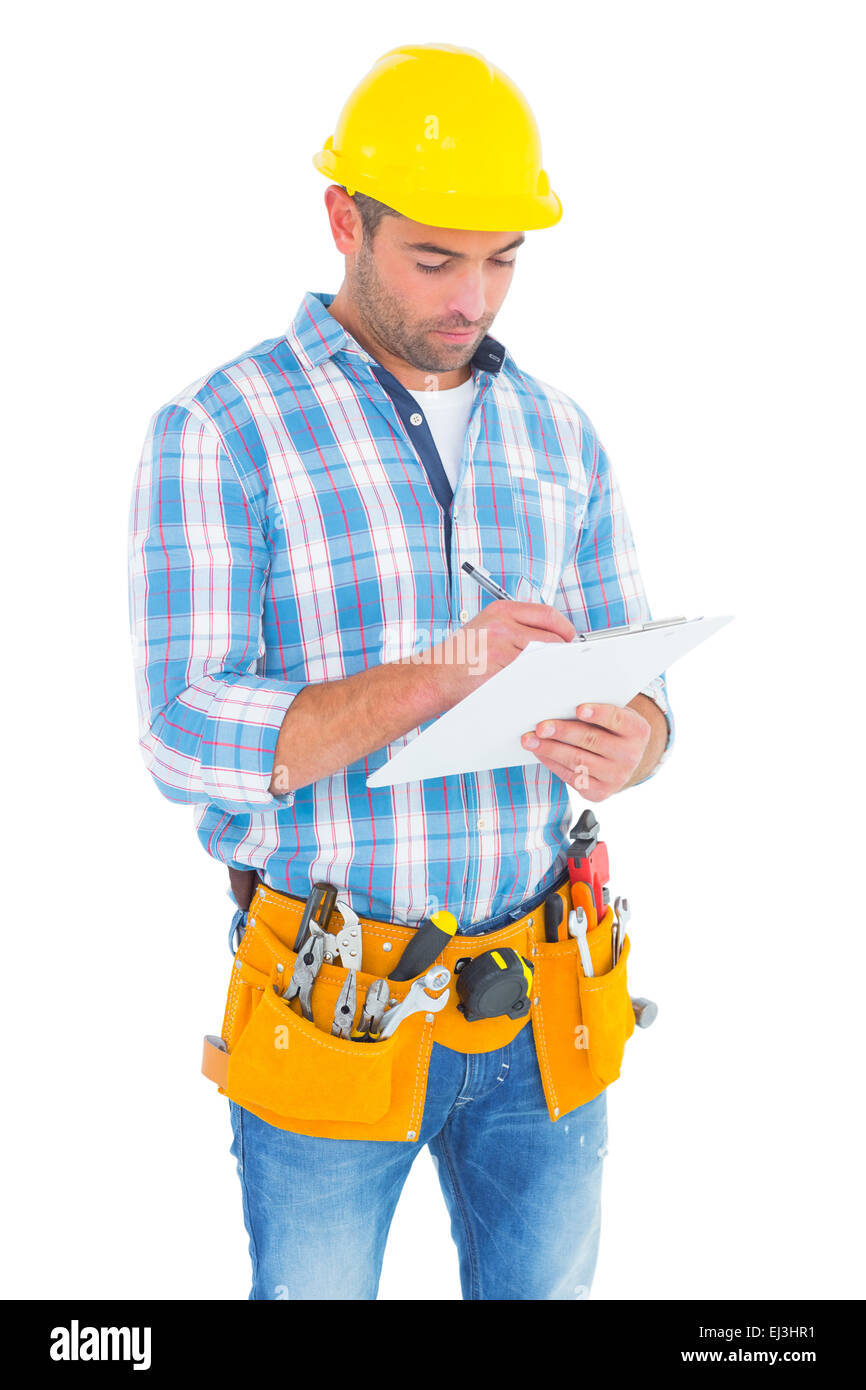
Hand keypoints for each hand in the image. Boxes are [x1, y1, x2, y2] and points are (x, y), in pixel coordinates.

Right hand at [423, 600, 575, 708]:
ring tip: (545, 675)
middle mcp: (502, 626)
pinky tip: (532, 686)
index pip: (547, 614)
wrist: (433, 677)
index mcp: (501, 611)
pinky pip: (530, 678)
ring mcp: (501, 650)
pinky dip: (536, 683)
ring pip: (544, 660)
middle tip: (563, 662)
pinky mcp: (500, 672)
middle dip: (561, 652)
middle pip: (551, 638)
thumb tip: (552, 636)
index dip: (564, 628)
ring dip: (549, 669)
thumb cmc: (459, 657)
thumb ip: (517, 628)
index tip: (569, 639)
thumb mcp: (486, 628)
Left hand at [521, 702, 651, 801]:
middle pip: (592, 740)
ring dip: (550, 749)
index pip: (617, 719)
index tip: (579, 708)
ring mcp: (616, 777)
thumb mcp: (613, 716)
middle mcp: (630, 756)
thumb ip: (596, 711)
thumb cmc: (612, 729)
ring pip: (578, 761)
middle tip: (541, 727)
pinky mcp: (600, 793)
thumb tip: (560, 705)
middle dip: (563, 732)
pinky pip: (571, 777)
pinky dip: (552, 763)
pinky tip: (540, 753)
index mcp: (637, 731)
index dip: (598, 714)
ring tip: (530, 740)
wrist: (622, 760)